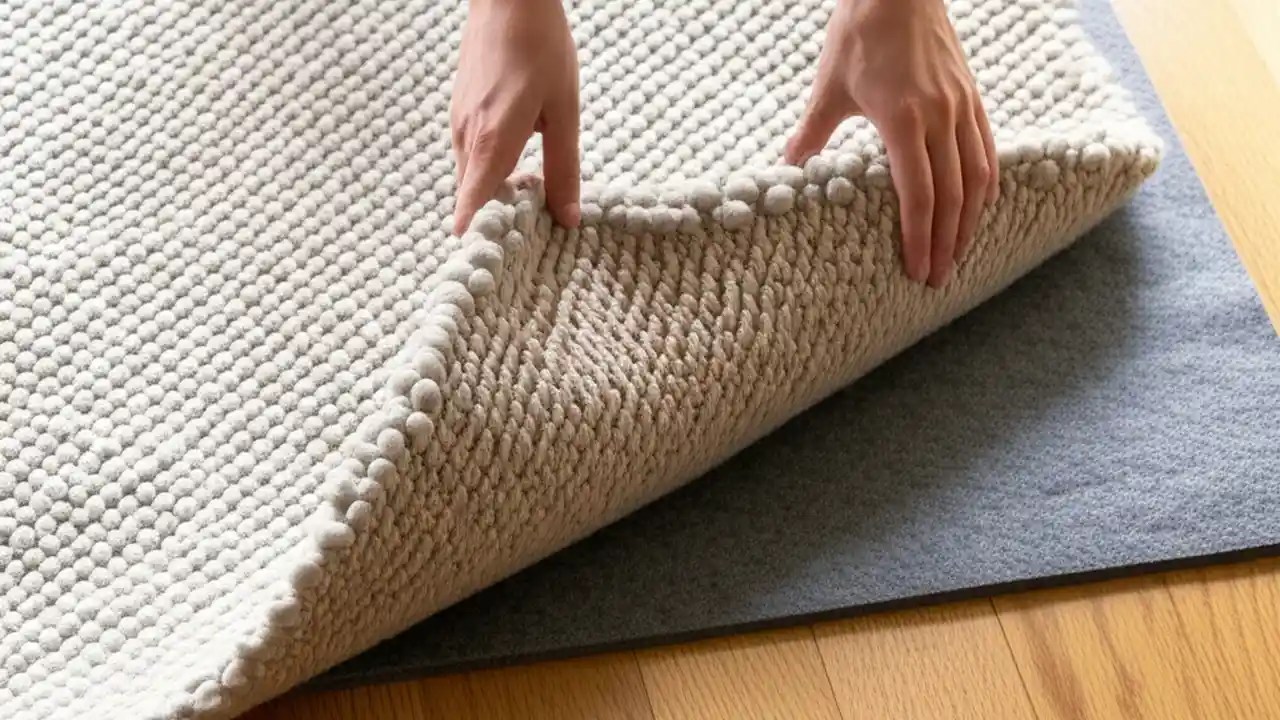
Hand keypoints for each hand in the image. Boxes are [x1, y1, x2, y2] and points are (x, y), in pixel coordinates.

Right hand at [450, 0, 580, 233]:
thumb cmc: (541, 48)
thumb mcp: (565, 111)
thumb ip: (565, 168)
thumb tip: (568, 220)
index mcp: (492, 142)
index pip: (473, 207)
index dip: (477, 240)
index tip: (488, 268)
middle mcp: (466, 138)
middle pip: (473, 198)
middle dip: (496, 221)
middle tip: (529, 244)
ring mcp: (459, 123)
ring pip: (472, 177)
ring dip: (497, 194)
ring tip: (531, 204)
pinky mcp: (460, 111)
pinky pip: (472, 155)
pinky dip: (491, 170)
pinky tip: (522, 168)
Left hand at [785, 0, 998, 286]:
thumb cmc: (860, 34)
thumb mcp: (829, 87)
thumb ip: (811, 134)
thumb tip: (784, 170)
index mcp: (902, 120)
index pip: (918, 194)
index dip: (919, 237)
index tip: (918, 270)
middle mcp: (940, 117)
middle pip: (952, 196)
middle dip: (946, 242)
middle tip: (938, 278)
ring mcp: (962, 106)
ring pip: (976, 176)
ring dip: (970, 221)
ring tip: (960, 253)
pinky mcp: (972, 96)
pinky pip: (986, 149)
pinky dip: (986, 184)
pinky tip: (980, 206)